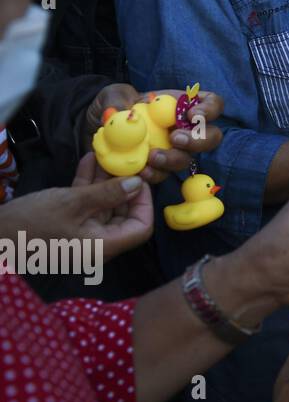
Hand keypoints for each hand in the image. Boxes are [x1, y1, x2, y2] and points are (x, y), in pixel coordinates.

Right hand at [0, 153, 151, 260]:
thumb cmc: (31, 222)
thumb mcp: (71, 203)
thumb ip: (107, 194)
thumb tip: (137, 184)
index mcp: (102, 246)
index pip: (140, 228)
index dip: (144, 203)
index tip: (139, 179)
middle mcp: (96, 244)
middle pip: (123, 215)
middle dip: (124, 187)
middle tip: (125, 161)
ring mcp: (81, 236)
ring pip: (103, 206)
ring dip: (105, 181)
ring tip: (106, 155)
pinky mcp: (67, 226)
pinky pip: (85, 206)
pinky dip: (87, 186)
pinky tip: (88, 161)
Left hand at [84, 84, 224, 182]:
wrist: (96, 129)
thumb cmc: (114, 106)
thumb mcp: (114, 94)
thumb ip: (119, 99)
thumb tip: (124, 114)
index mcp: (182, 105)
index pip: (212, 104)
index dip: (209, 110)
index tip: (192, 115)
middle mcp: (185, 128)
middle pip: (211, 136)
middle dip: (199, 140)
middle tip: (176, 139)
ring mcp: (174, 149)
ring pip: (189, 158)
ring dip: (175, 159)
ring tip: (153, 157)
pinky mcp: (159, 167)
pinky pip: (165, 174)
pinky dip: (155, 174)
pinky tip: (141, 171)